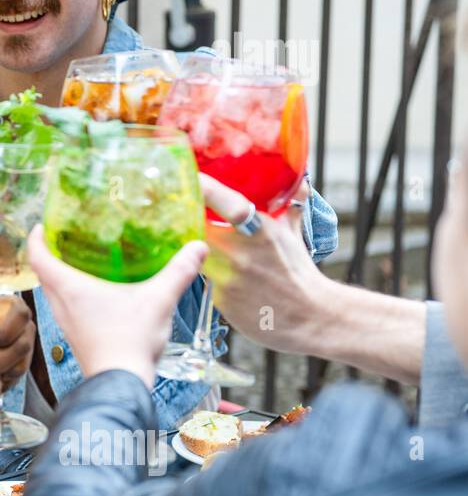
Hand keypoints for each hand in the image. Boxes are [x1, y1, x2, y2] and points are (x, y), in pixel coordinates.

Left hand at [26, 225, 206, 384]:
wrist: (121, 382)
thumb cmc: (130, 341)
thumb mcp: (158, 300)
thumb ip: (178, 272)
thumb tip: (198, 247)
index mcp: (69, 288)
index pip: (38, 257)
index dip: (36, 238)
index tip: (41, 225)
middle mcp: (60, 304)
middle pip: (43, 273)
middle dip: (48, 253)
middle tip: (63, 238)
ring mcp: (66, 322)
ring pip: (52, 292)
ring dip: (58, 275)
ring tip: (77, 261)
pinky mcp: (75, 335)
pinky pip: (64, 307)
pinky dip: (69, 294)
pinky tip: (94, 293)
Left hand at [200, 176, 329, 354]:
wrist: (312, 317)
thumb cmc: (298, 271)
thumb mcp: (292, 233)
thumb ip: (285, 206)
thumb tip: (296, 181)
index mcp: (260, 232)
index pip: (230, 205)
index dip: (207, 189)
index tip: (193, 177)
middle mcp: (241, 255)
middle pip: (198, 230)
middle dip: (190, 221)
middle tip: (183, 214)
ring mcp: (228, 280)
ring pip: (196, 256)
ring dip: (196, 250)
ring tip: (205, 249)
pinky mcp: (221, 301)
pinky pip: (204, 281)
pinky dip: (206, 276)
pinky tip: (218, 278)